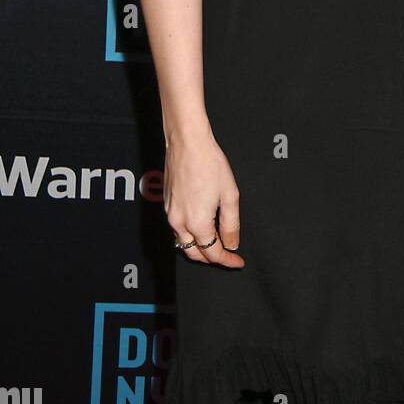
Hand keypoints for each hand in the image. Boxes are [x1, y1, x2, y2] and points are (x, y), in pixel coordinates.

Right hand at [164, 127, 245, 266]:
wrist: (187, 142)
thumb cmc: (209, 162)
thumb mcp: (230, 195)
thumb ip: (231, 224)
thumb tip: (231, 243)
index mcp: (197, 222)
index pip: (213, 253)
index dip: (227, 261)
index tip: (237, 262)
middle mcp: (179, 222)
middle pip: (194, 254)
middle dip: (211, 258)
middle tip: (227, 255)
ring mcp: (169, 214)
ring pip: (183, 243)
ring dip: (199, 248)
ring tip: (216, 242)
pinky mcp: (166, 205)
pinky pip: (177, 229)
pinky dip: (189, 235)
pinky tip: (201, 227)